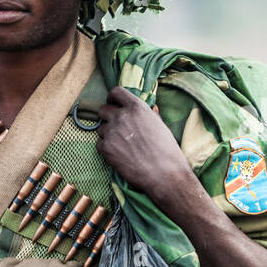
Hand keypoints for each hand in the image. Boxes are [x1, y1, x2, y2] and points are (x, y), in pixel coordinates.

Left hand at [96, 86, 192, 201]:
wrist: (164, 174)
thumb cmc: (167, 151)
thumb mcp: (162, 126)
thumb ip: (151, 115)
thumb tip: (152, 108)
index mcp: (137, 107)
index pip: (116, 92)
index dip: (113, 98)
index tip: (114, 104)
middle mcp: (122, 116)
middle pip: (103, 109)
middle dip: (108, 117)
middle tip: (116, 128)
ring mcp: (112, 132)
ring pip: (101, 128)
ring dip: (108, 135)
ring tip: (123, 146)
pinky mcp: (106, 148)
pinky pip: (99, 144)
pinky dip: (107, 149)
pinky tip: (120, 155)